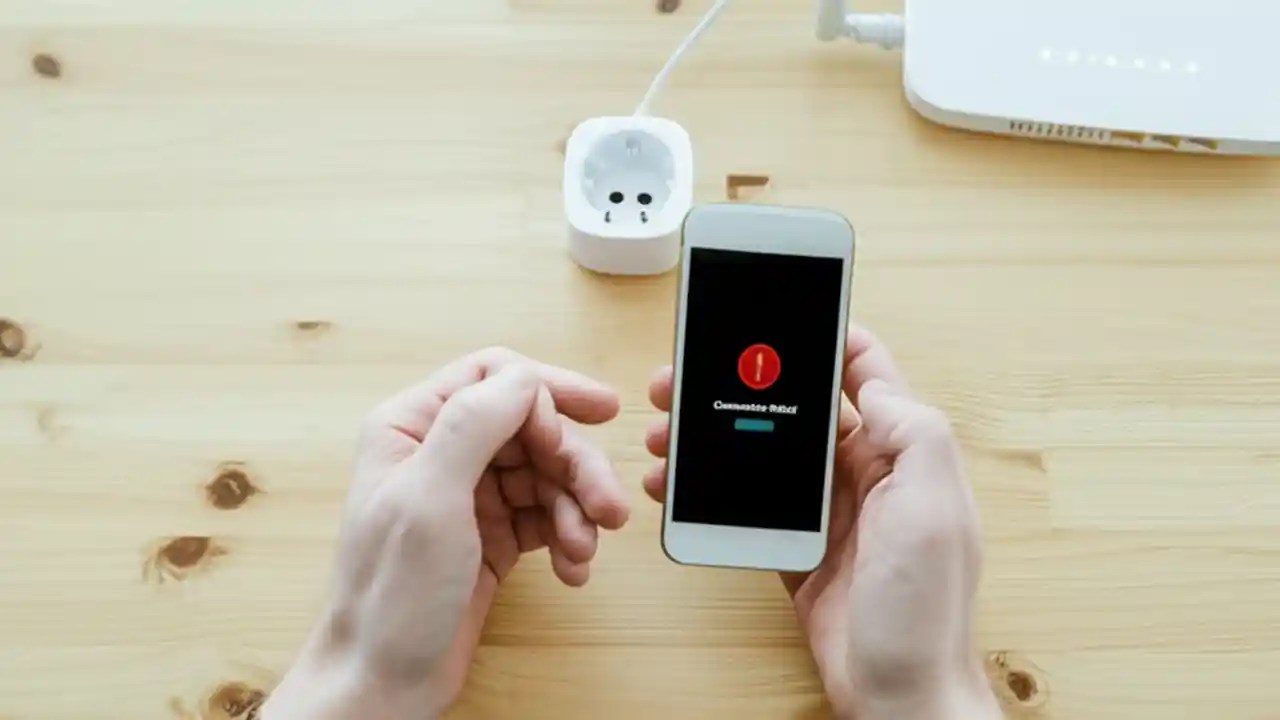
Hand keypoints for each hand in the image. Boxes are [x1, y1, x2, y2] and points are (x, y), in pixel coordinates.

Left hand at [264, 348, 630, 719]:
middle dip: (575, 465)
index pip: (495, 377)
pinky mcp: (491, 535)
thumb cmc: (389, 597)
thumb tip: (524, 377)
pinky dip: (568, 537)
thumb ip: (473, 426)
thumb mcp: (429, 500)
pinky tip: (573, 568)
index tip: (585, 429)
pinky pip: (547, 516)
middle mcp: (441, 452)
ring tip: (585, 549)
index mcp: (411, 426)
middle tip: (608, 506)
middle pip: (533, 427)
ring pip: (547, 473)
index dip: (547, 398)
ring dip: (577, 507)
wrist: (383, 682)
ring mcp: (468, 495)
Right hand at [642, 328, 1000, 719]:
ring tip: (666, 432)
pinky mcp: (796, 546)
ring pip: (763, 451)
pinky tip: (676, 484)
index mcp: (902, 451)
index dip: (825, 336)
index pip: (865, 372)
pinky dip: (707, 488)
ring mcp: (828, 510)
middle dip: (742, 384)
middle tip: (685, 377)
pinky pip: (747, 501)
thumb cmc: (924, 609)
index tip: (774, 312)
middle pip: (797, 407)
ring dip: (714, 434)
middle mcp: (866, 473)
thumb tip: (871, 379)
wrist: (899, 695)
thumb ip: (912, 432)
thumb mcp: (935, 508)